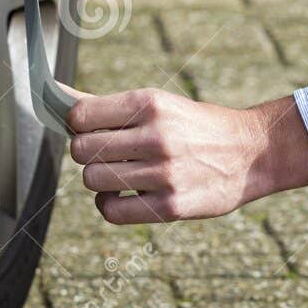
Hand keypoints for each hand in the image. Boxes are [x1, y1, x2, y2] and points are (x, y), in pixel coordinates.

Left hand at [67, 88, 307, 222]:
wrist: (250, 153)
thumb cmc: (194, 126)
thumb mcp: (158, 103)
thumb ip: (107, 105)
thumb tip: (58, 96)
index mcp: (150, 103)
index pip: (81, 116)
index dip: (77, 125)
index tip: (89, 129)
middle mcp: (156, 135)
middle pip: (82, 150)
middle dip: (86, 154)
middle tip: (105, 154)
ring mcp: (164, 173)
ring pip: (93, 180)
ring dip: (98, 180)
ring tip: (117, 175)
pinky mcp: (170, 206)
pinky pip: (111, 211)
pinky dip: (108, 205)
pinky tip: (122, 196)